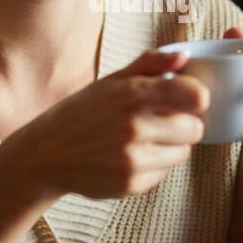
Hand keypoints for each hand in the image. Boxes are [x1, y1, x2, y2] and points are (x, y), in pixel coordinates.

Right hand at [27, 48, 210, 200]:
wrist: (46, 154)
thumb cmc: (82, 112)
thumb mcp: (111, 81)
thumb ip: (150, 64)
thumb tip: (183, 57)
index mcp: (131, 94)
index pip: (194, 96)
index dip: (197, 97)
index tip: (187, 98)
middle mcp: (133, 128)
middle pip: (195, 128)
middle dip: (183, 123)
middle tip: (161, 120)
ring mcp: (132, 160)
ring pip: (183, 152)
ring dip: (170, 145)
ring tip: (141, 139)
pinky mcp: (130, 184)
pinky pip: (164, 173)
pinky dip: (154, 165)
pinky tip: (129, 157)